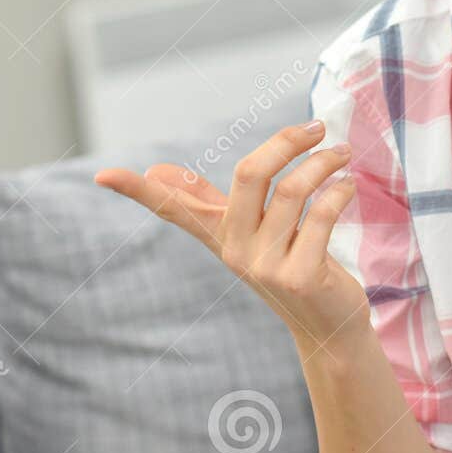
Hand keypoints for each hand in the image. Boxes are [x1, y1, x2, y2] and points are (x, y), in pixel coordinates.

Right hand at [94, 121, 369, 348]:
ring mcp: (266, 266)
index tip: (103, 175)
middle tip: (316, 126)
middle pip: (249, 174)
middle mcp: (236, 250)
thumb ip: (207, 202)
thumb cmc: (288, 269)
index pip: (173, 208)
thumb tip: (157, 171)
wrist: (327, 326)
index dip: (139, 192)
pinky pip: (321, 217)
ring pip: (291, 191)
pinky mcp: (300, 277)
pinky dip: (339, 193)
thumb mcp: (246, 233)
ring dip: (323, 164)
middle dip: (284, 142)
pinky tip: (348, 186)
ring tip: (342, 154)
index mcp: (220, 235)